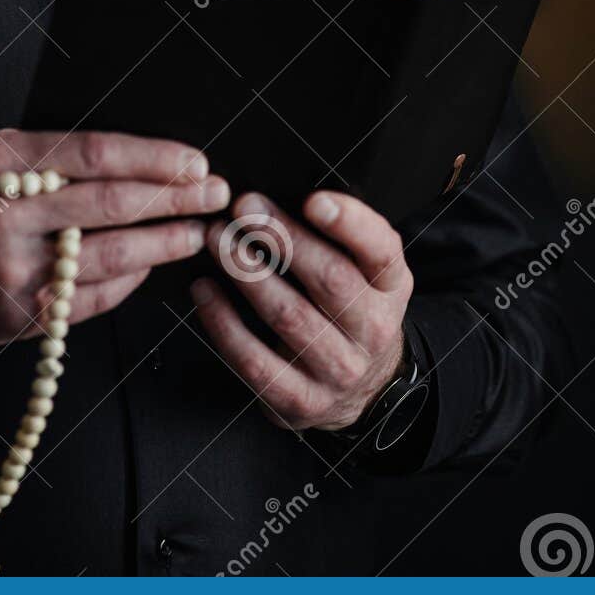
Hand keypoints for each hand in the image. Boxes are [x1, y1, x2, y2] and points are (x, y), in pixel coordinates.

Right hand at [0, 128, 227, 388]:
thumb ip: (46, 157)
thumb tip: (130, 160)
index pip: (95, 156)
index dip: (153, 159)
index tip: (195, 161)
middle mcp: (6, 217)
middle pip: (112, 206)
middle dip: (174, 200)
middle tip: (216, 193)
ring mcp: (14, 274)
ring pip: (110, 258)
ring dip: (164, 244)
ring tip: (196, 231)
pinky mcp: (19, 319)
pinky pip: (93, 300)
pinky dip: (127, 279)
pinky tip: (149, 263)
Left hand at [191, 189, 411, 432]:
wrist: (363, 392)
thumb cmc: (351, 309)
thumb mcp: (367, 273)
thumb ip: (341, 237)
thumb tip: (282, 193)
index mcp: (391, 287)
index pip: (381, 252)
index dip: (350, 225)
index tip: (313, 199)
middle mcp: (372, 330)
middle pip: (330, 279)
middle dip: (281, 237)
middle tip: (243, 207)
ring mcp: (339, 370)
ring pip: (289, 316)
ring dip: (246, 273)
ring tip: (217, 239)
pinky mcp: (301, 401)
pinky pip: (256, 361)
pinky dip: (223, 323)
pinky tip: (203, 291)